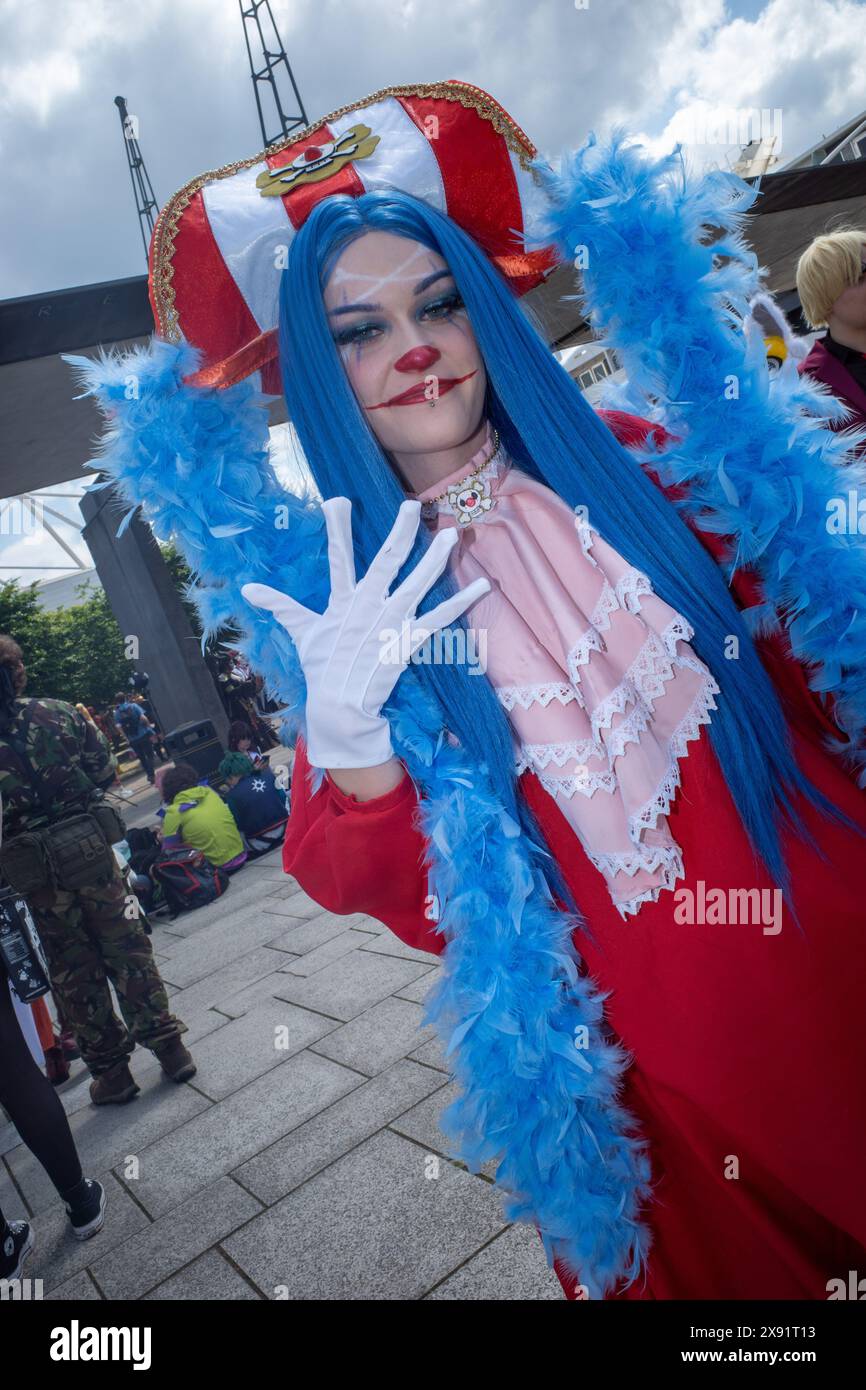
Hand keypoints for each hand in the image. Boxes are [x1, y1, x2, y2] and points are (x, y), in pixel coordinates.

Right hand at [242, 497, 488, 768]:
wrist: (340, 707)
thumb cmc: (321, 668)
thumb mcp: (300, 632)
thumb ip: (280, 605)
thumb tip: (247, 588)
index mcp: (342, 602)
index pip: (338, 558)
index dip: (338, 529)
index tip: (340, 500)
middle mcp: (368, 606)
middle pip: (386, 562)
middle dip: (400, 532)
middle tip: (411, 505)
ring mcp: (391, 623)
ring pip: (418, 583)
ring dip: (436, 558)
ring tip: (452, 534)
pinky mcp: (410, 641)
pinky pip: (441, 617)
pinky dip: (462, 601)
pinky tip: (481, 583)